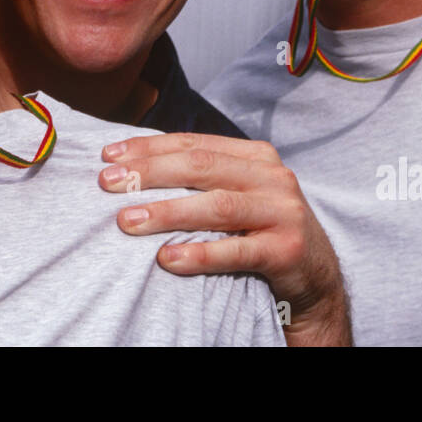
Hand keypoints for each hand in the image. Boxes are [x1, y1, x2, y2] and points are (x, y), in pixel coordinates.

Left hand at [99, 132, 350, 345]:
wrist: (314, 277)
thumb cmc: (260, 231)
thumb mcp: (237, 194)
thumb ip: (200, 178)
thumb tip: (132, 165)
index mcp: (255, 156)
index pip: (193, 143)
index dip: (148, 147)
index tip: (107, 155)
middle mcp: (273, 177)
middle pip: (201, 167)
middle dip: (149, 173)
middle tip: (108, 184)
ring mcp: (284, 212)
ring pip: (217, 206)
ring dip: (167, 212)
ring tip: (127, 221)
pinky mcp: (288, 250)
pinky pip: (237, 251)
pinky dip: (200, 254)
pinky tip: (167, 259)